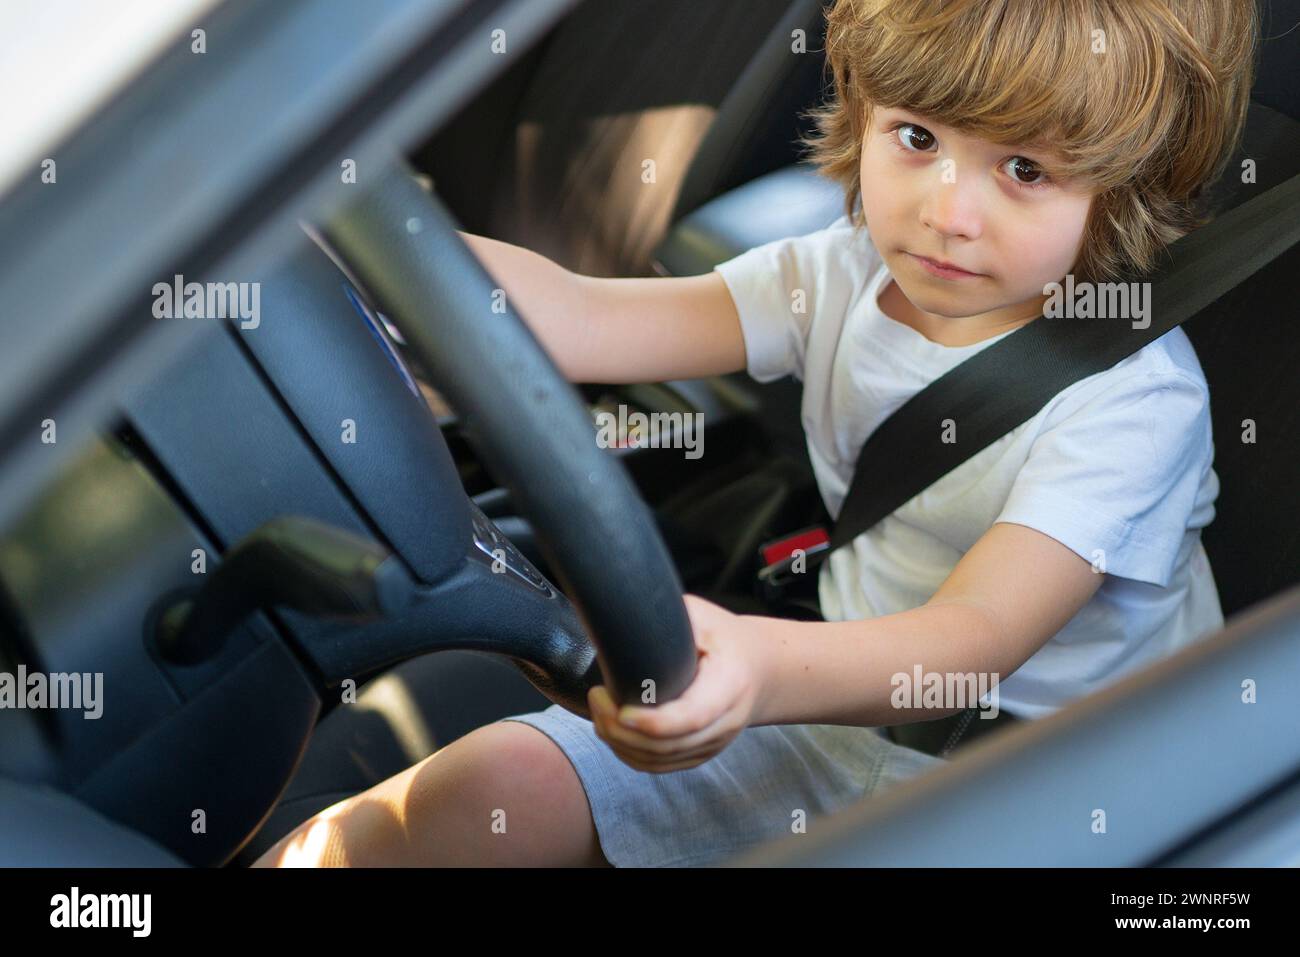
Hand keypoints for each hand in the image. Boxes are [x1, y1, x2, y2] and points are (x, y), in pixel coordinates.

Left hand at [586, 594, 768, 772]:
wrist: (761, 668)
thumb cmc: (726, 638)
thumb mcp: (704, 616)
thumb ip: (671, 621)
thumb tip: (622, 621)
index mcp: (729, 684)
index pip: (692, 716)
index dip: (653, 722)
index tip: (620, 711)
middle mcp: (725, 722)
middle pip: (668, 745)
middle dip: (622, 731)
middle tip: (597, 698)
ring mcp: (714, 743)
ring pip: (660, 761)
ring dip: (620, 743)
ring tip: (599, 711)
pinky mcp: (700, 753)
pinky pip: (660, 766)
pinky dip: (629, 754)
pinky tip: (612, 731)